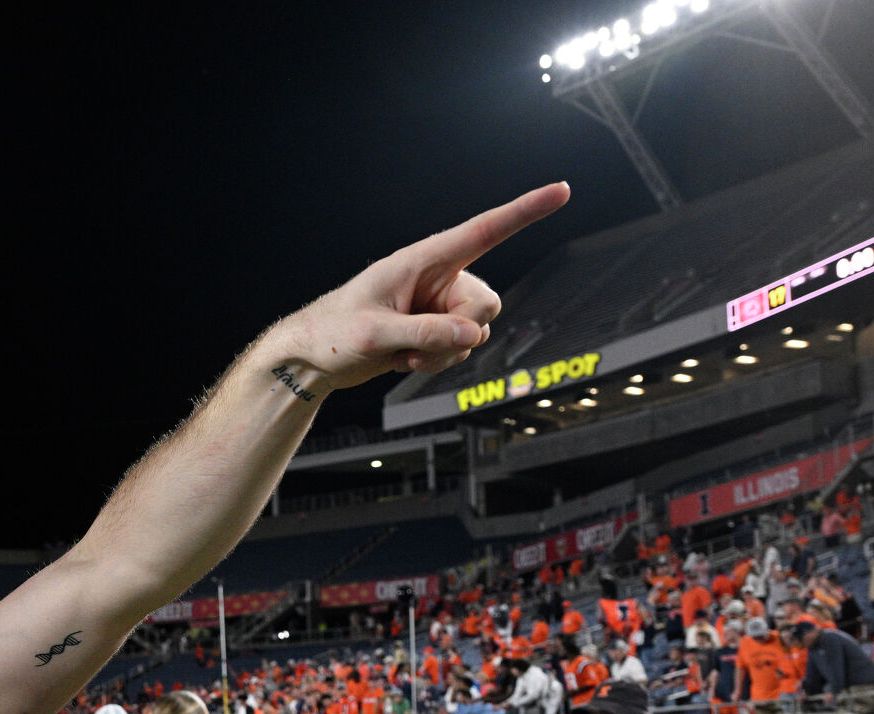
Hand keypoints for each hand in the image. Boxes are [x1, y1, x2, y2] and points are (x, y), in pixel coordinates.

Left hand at [276, 184, 568, 389]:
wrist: (312, 358)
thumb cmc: (332, 333)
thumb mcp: (376, 334)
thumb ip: (426, 335)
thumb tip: (473, 337)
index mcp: (422, 260)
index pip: (484, 230)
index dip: (525, 211)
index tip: (562, 190)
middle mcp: (437, 279)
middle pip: (486, 304)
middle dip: (461, 332)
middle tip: (420, 346)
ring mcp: (438, 307)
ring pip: (475, 332)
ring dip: (445, 355)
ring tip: (403, 355)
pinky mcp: (434, 331)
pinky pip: (461, 350)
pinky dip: (437, 363)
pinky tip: (403, 361)